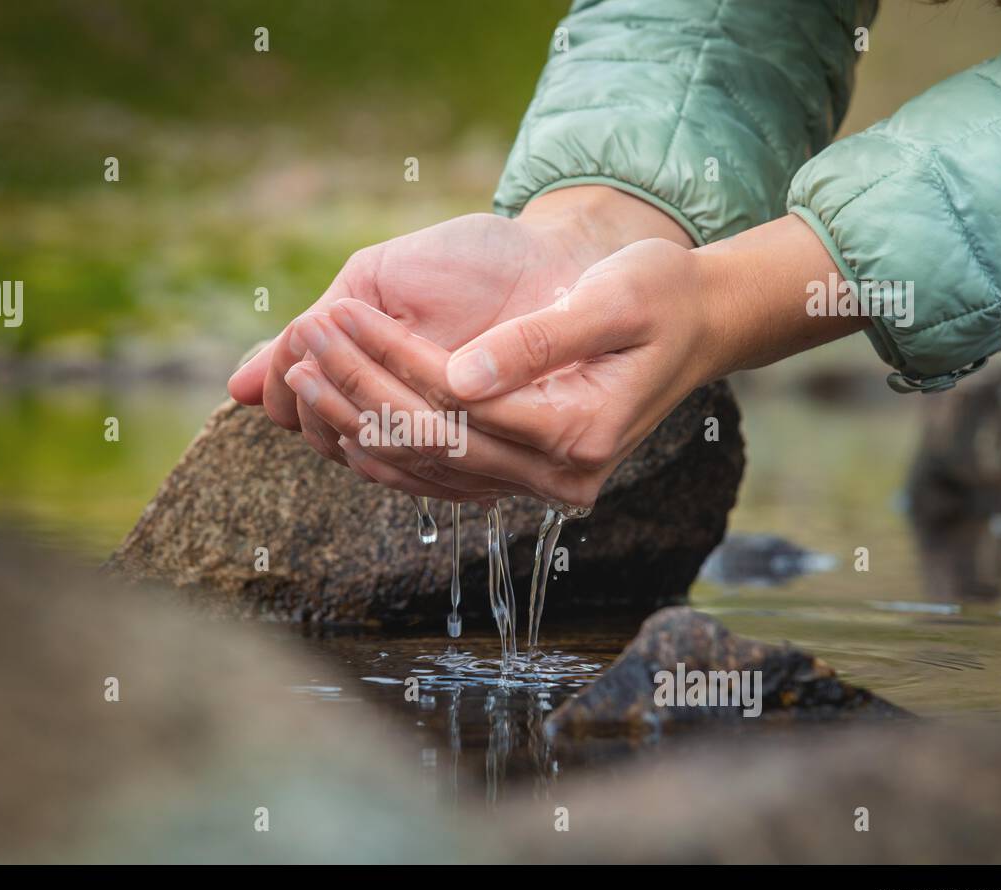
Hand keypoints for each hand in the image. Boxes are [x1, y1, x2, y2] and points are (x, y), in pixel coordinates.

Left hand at [226, 186, 691, 465]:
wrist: (700, 323)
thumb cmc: (663, 295)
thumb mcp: (616, 299)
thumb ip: (542, 341)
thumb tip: (459, 375)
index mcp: (581, 433)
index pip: (460, 405)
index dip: (390, 359)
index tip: (336, 313)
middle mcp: (560, 476)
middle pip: (433, 442)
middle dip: (358, 389)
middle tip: (300, 342)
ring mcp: (541, 484)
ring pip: (427, 466)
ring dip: (357, 421)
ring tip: (300, 372)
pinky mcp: (524, 475)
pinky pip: (440, 477)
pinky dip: (385, 450)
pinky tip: (340, 415)